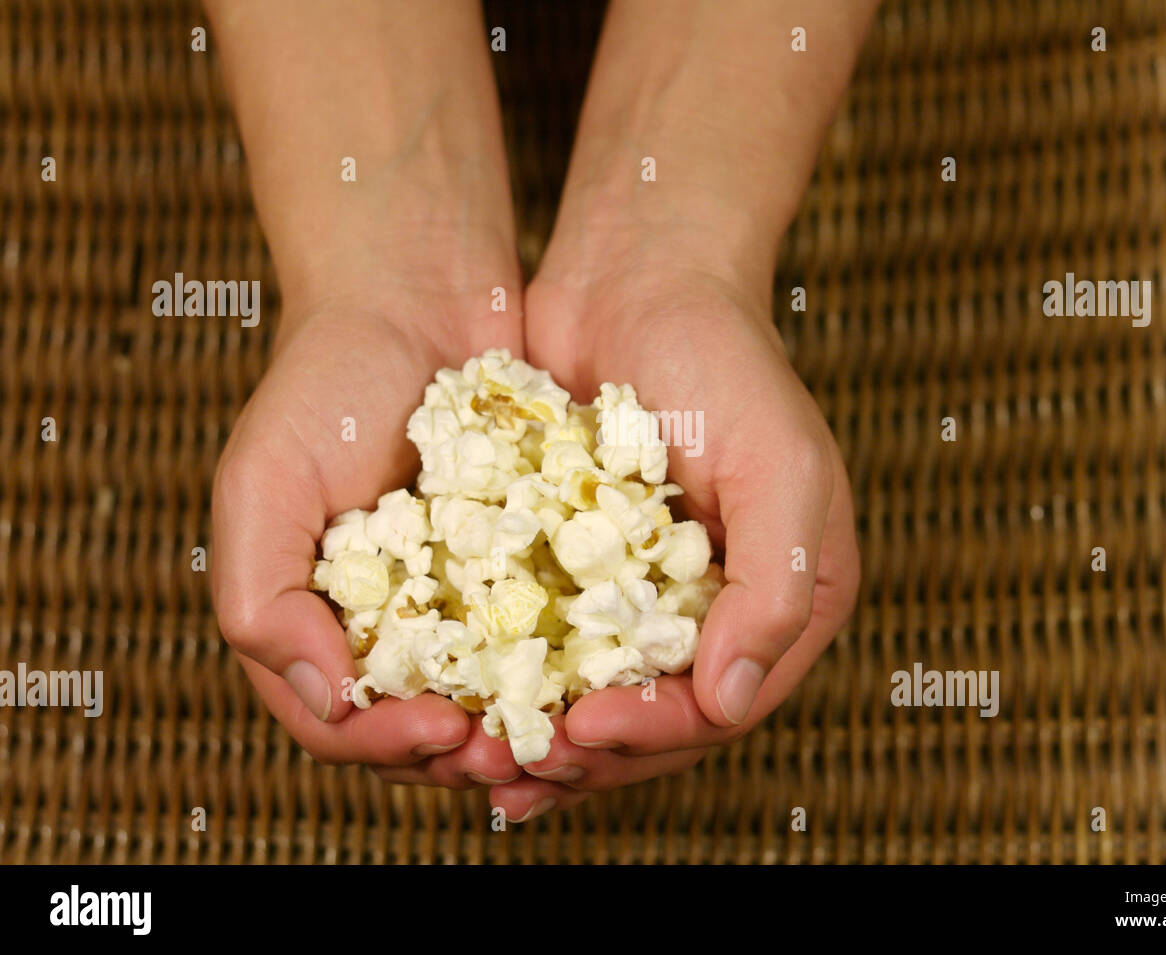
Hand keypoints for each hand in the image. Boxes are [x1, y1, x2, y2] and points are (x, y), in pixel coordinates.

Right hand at [211, 286, 525, 789]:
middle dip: (466, 753)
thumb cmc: (326, 385)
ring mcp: (457, 598)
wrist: (420, 298)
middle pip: (419, 728)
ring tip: (564, 730)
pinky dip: (565, 664)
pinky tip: (601, 672)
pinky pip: (545, 633)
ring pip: (487, 696)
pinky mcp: (520, 566)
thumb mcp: (263, 483)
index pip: (340, 722)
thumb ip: (261, 599)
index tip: (447, 733)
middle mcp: (385, 622)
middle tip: (519, 756)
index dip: (388, 744)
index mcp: (313, 621)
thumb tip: (328, 697)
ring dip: (520, 725)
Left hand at [481, 236, 859, 820]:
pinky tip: (470, 707)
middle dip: (594, 753)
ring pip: (605, 693)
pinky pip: (558, 644)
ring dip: (549, 732)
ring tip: (485, 760)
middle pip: (661, 717)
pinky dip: (520, 679)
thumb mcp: (778, 464)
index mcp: (790, 595)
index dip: (655, 733)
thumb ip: (775, 587)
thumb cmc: (723, 359)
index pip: (727, 702)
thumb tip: (729, 701)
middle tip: (517, 770)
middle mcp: (727, 607)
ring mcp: (655, 590)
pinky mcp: (590, 567)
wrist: (638, 278)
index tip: (581, 733)